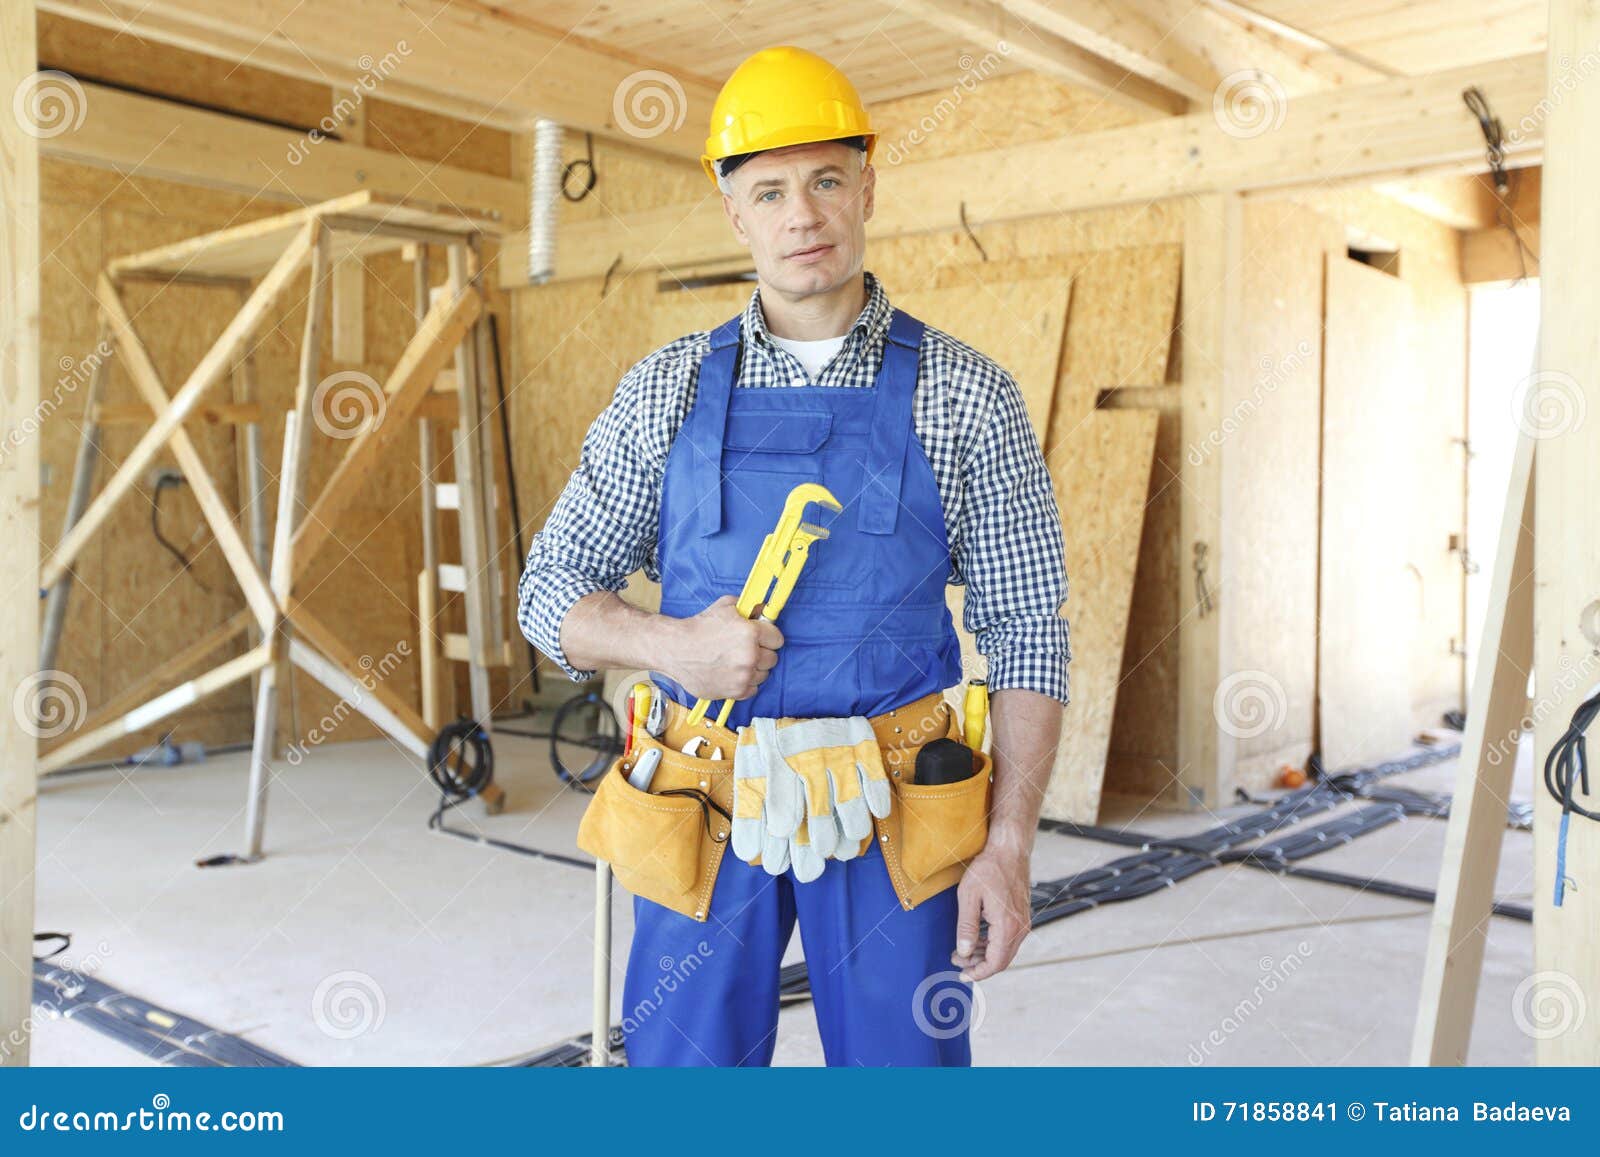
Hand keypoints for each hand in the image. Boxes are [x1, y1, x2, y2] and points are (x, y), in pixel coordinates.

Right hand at [666, 594, 783, 701]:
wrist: (676, 649)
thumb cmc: (698, 627)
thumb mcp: (725, 606)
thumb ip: (749, 607)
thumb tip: (763, 609)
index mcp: (750, 633)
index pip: (778, 639)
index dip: (769, 637)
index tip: (761, 638)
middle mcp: (750, 655)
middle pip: (772, 658)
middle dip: (761, 653)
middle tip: (745, 649)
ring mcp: (743, 675)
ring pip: (763, 674)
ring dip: (753, 669)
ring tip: (735, 662)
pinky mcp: (735, 691)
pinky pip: (753, 689)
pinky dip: (745, 683)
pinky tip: (732, 674)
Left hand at [950, 843, 1030, 980]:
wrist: (1009, 849)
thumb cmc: (987, 868)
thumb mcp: (968, 896)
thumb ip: (967, 927)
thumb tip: (964, 952)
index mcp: (1008, 926)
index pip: (995, 963)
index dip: (978, 973)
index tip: (961, 975)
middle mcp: (1020, 928)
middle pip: (1001, 960)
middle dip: (978, 965)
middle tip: (956, 961)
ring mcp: (1023, 922)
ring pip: (1005, 950)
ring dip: (985, 955)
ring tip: (963, 951)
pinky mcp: (1022, 915)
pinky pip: (1008, 939)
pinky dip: (993, 944)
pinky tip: (977, 939)